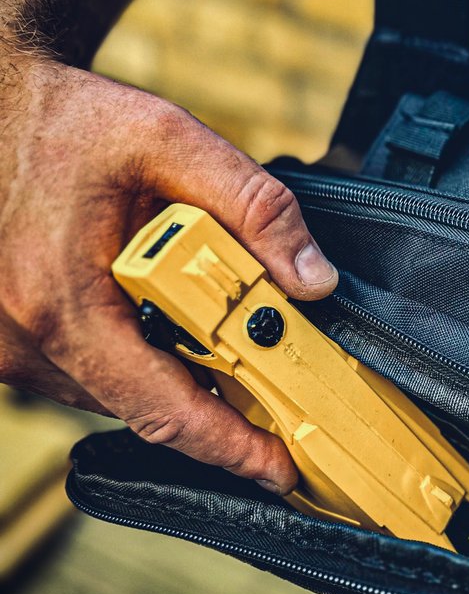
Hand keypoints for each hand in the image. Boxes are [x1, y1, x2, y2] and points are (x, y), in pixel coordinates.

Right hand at [0, 51, 337, 492]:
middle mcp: (24, 340)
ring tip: (207, 320)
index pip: (160, 406)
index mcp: (60, 298)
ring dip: (172, 369)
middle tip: (274, 380)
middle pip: (146, 405)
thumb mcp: (169, 139)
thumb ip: (253, 205)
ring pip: (119, 393)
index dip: (229, 447)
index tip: (281, 469)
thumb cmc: (66, 125)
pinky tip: (155, 311)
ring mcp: (9, 350)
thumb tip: (313, 279)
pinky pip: (90, 374)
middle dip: (217, 399)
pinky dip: (134, 355)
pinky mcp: (8, 347)